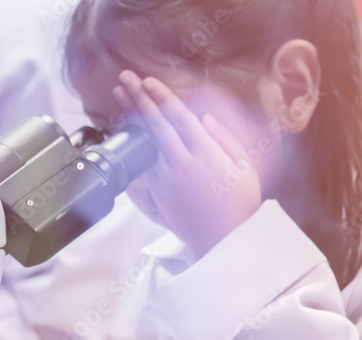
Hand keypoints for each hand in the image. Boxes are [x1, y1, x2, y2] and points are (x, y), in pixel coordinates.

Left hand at [115, 71, 261, 257]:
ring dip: (130, 116)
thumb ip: (223, 138)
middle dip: (139, 97)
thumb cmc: (239, 204)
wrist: (224, 239)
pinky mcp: (158, 193)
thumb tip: (204, 118)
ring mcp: (166, 178)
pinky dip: (132, 145)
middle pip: (155, 123)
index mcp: (205, 151)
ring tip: (119, 97)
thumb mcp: (242, 166)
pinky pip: (141, 163)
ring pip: (144, 140)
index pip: (178, 116)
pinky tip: (124, 132)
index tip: (149, 81)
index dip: (161, 96)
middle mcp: (181, 162)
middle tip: (125, 78)